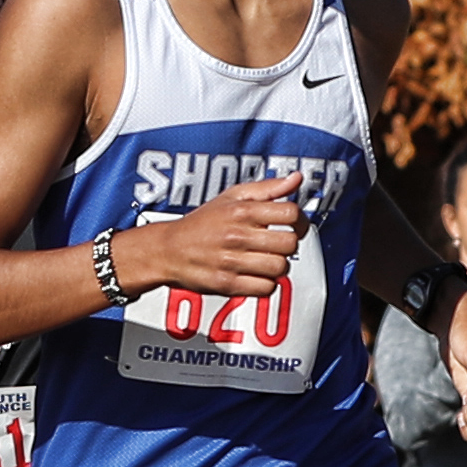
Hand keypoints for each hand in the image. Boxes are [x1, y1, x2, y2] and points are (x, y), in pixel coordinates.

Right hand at [150, 172, 308, 296]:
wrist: (167, 250)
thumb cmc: (202, 222)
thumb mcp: (232, 196)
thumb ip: (267, 188)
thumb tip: (296, 178)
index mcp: (242, 210)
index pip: (290, 213)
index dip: (299, 220)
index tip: (294, 225)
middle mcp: (237, 235)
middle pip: (289, 243)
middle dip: (288, 244)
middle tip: (278, 244)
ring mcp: (232, 261)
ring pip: (280, 268)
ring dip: (278, 265)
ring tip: (266, 259)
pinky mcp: (227, 284)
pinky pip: (266, 288)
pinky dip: (266, 283)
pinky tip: (256, 274)